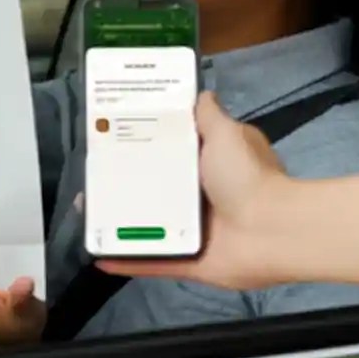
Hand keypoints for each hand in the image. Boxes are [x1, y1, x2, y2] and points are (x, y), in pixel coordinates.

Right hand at [97, 92, 293, 290]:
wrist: (271, 230)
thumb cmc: (247, 178)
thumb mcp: (227, 134)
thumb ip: (210, 116)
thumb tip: (203, 94)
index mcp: (210, 167)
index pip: (171, 154)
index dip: (144, 147)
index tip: (113, 140)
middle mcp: (202, 199)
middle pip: (155, 191)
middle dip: (124, 186)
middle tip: (92, 178)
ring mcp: (195, 233)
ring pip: (148, 228)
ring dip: (119, 224)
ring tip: (87, 215)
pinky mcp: (190, 262)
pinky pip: (153, 261)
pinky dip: (127, 261)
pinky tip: (99, 256)